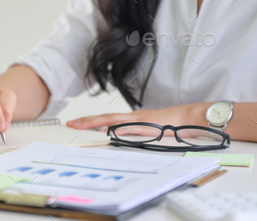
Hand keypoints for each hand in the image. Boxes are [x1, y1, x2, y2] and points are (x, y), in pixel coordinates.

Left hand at [66, 103, 209, 137]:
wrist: (186, 118)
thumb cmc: (169, 124)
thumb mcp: (147, 129)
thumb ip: (133, 132)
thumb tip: (117, 138)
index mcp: (130, 118)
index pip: (106, 119)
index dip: (90, 121)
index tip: (76, 123)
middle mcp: (131, 117)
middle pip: (104, 118)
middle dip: (86, 121)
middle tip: (70, 124)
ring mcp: (137, 120)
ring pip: (110, 121)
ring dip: (94, 123)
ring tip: (79, 126)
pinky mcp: (144, 125)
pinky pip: (126, 127)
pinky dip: (115, 128)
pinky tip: (104, 131)